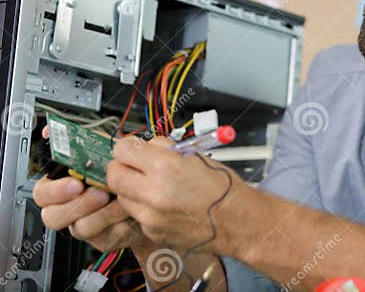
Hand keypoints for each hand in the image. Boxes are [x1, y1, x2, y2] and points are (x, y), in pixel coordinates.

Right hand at [34, 126, 150, 251]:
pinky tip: (131, 212)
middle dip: (77, 205)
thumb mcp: (104, 150)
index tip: (75, 183)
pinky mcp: (105, 239)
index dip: (54, 190)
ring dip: (103, 213)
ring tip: (121, 200)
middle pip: (53, 216)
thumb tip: (50, 129)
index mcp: (64, 185)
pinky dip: (121, 223)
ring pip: (80, 228)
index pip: (42, 193)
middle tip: (100, 194)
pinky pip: (107, 237)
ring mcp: (86, 225)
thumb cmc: (124, 169)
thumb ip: (79, 138)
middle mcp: (71, 208)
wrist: (154, 192)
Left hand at [107, 136, 244, 251]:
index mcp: (166, 167)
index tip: (133, 149)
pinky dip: (144, 207)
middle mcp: (154, 192)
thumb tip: (146, 146)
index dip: (128, 147)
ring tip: (153, 186)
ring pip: (121, 196)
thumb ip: (165, 149)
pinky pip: (135, 214)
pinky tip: (163, 203)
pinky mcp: (151, 232)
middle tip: (135, 166)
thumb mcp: (196, 155)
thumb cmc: (223, 188)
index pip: (122, 149)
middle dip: (122, 167)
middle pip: (113, 175)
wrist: (237, 221)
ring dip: (131, 189)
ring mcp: (151, 215)